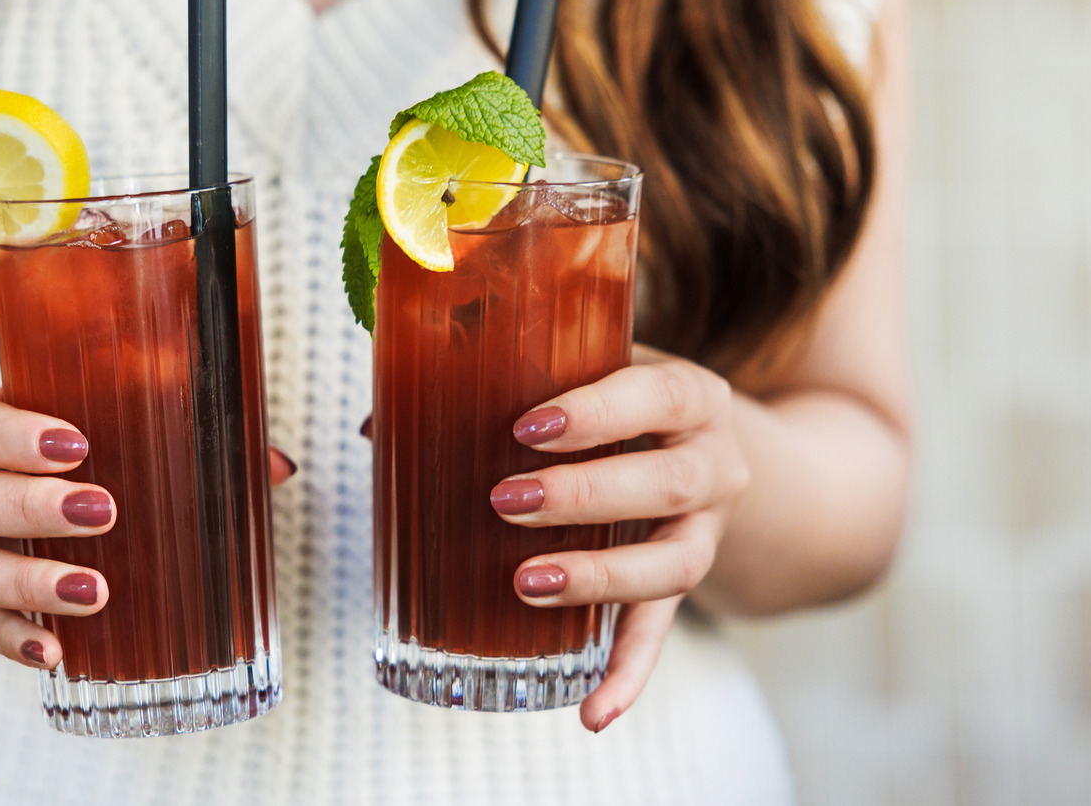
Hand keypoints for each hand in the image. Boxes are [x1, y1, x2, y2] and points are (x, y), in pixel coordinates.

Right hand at [0, 384, 294, 667]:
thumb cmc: (21, 457)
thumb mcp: (59, 424)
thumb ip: (156, 430)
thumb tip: (273, 465)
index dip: (11, 436)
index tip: (76, 444)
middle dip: (30, 508)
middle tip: (102, 512)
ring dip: (25, 583)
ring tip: (92, 592)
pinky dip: (7, 638)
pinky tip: (51, 650)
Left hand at [490, 346, 750, 732]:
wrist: (702, 448)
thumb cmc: (622, 406)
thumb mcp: (586, 377)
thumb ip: (502, 386)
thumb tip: (377, 425)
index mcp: (691, 399)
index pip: (660, 396)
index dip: (600, 412)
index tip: (527, 426)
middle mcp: (713, 465)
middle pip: (666, 485)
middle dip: (584, 496)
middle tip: (505, 501)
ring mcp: (704, 532)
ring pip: (672, 566)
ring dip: (599, 578)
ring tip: (526, 583)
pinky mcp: (685, 588)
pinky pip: (660, 636)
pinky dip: (626, 676)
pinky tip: (591, 712)